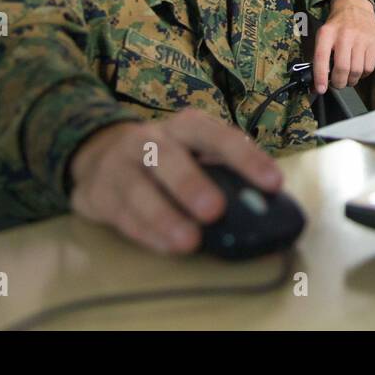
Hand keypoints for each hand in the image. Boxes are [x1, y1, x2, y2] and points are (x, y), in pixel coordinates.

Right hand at [68, 109, 280, 254]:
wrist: (100, 154)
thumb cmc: (168, 159)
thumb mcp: (194, 154)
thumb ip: (223, 174)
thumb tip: (263, 207)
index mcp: (186, 127)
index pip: (218, 136)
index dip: (246, 158)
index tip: (273, 184)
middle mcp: (152, 139)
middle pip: (168, 156)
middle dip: (191, 183)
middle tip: (215, 211)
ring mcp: (121, 165)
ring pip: (139, 189)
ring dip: (165, 216)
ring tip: (190, 242)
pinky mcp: (100, 194)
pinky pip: (123, 215)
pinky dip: (146, 233)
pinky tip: (167, 247)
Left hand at [312, 0, 374, 93]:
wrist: (355, 7)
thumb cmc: (337, 26)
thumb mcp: (324, 35)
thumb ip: (320, 57)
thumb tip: (316, 84)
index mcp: (327, 33)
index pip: (321, 58)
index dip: (320, 77)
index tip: (321, 89)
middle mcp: (344, 35)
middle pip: (342, 69)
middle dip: (339, 83)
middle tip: (338, 84)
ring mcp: (360, 39)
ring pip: (356, 71)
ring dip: (351, 80)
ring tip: (348, 78)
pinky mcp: (374, 43)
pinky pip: (369, 68)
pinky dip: (363, 75)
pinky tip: (359, 69)